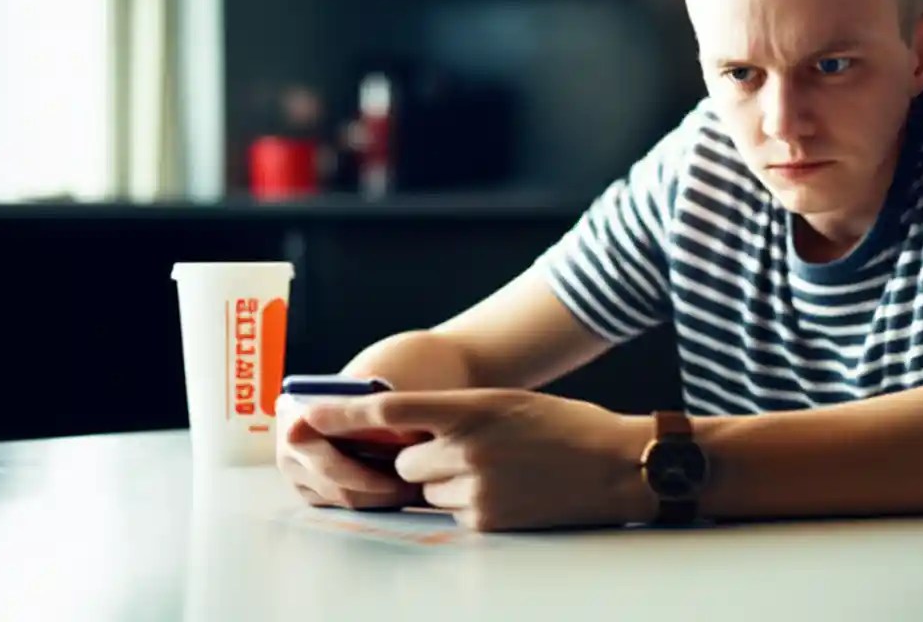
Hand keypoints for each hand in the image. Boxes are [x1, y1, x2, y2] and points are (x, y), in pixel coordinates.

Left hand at [304, 389, 654, 530]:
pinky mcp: (486, 521)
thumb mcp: (505, 402)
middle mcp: (466, 447)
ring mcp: (475, 487)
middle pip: (405, 459)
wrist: (616, 465)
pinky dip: (468, 504)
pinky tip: (507, 491)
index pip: (389, 409)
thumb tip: (402, 429)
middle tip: (468, 450)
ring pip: (425, 489)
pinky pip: (450, 513)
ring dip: (445, 482)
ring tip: (497, 470)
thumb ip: (454, 413)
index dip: (342, 413)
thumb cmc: (563, 426)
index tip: (306, 412)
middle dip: (422, 457)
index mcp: (471, 406)